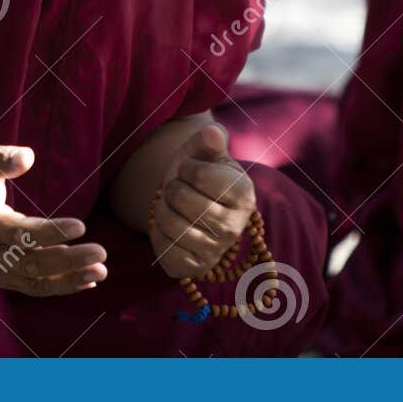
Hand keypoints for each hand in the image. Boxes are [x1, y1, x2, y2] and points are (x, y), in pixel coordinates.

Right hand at [0, 144, 106, 295]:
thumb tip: (28, 157)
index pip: (18, 234)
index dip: (50, 232)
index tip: (81, 226)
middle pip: (31, 264)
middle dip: (68, 261)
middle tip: (102, 253)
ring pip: (34, 283)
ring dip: (69, 280)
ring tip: (101, 272)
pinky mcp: (3, 277)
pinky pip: (33, 287)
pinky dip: (60, 286)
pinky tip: (87, 282)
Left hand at [148, 125, 255, 277]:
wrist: (193, 205)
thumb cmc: (200, 173)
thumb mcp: (205, 152)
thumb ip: (210, 138)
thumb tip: (212, 133)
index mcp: (244, 194)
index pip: (200, 175)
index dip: (186, 167)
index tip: (190, 170)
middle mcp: (234, 227)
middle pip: (181, 198)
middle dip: (171, 187)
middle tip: (178, 188)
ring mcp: (215, 251)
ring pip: (169, 224)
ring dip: (161, 208)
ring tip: (172, 205)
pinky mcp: (194, 268)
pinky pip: (163, 249)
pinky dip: (158, 233)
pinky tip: (169, 227)